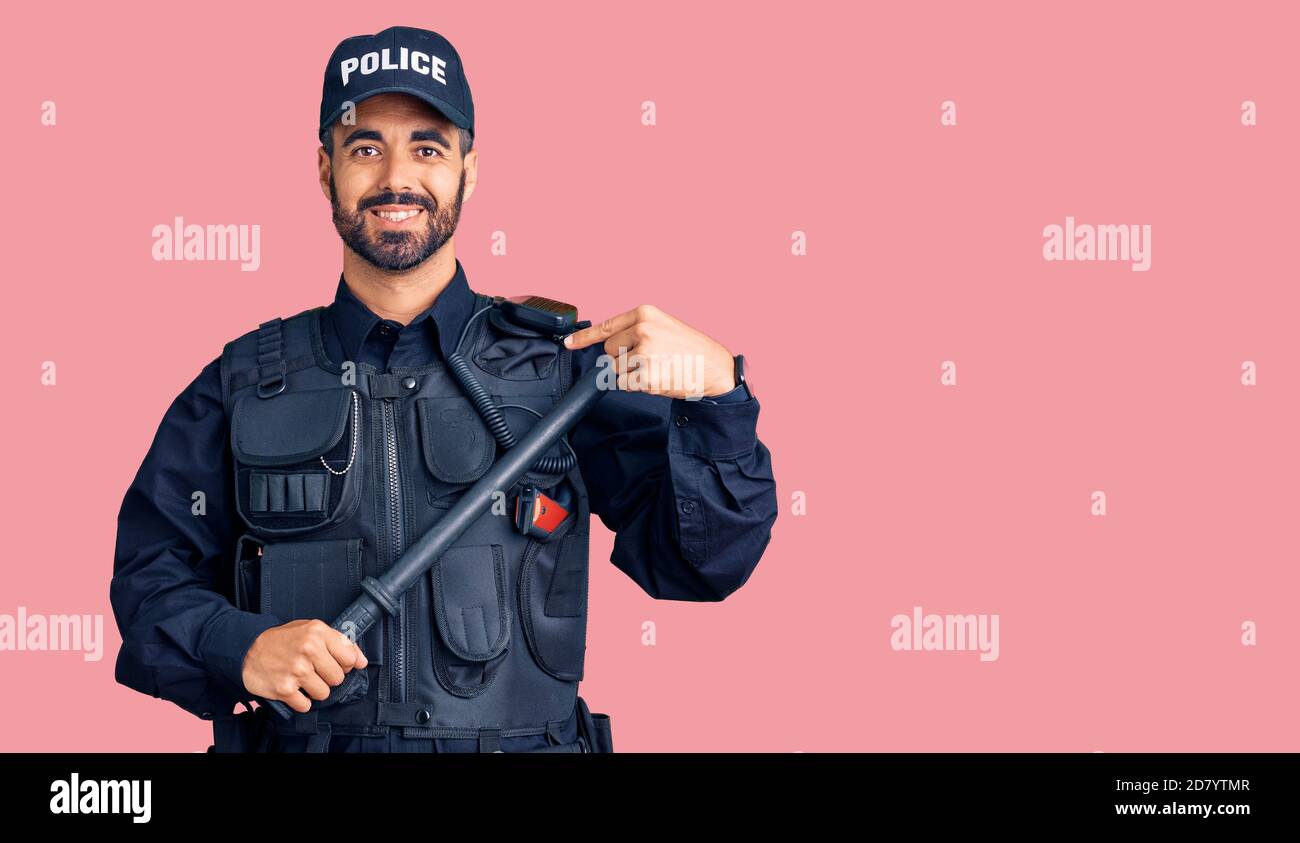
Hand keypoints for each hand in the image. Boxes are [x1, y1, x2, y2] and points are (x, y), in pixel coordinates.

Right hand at [242, 619, 368, 713]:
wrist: (247, 648)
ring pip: (324, 694)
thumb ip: (339, 642)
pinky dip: (300, 701)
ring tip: (303, 679)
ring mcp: (296, 671)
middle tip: (314, 671)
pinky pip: (306, 705)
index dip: (345, 664)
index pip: (350, 657)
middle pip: (338, 679)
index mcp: (318, 633)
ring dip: (314, 691)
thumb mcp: (311, 630)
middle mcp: (309, 650)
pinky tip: (293, 688)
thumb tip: (362, 661)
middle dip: (328, 678)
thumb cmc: (282, 640)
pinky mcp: (284, 689)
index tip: (336, 663)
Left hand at [562, 304, 734, 398]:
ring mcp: (643, 353)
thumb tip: (608, 344)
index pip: (606, 327)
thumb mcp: (664, 326)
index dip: (583, 338)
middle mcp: (642, 329)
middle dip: (623, 359)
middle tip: (650, 360)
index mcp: (645, 314)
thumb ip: (636, 330)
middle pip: (609, 350)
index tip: (568, 343)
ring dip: (631, 374)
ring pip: (616, 369)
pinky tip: (657, 379)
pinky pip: (625, 384)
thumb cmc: (691, 350)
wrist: (715, 369)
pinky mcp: (644, 375)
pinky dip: (637, 386)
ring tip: (657, 368)